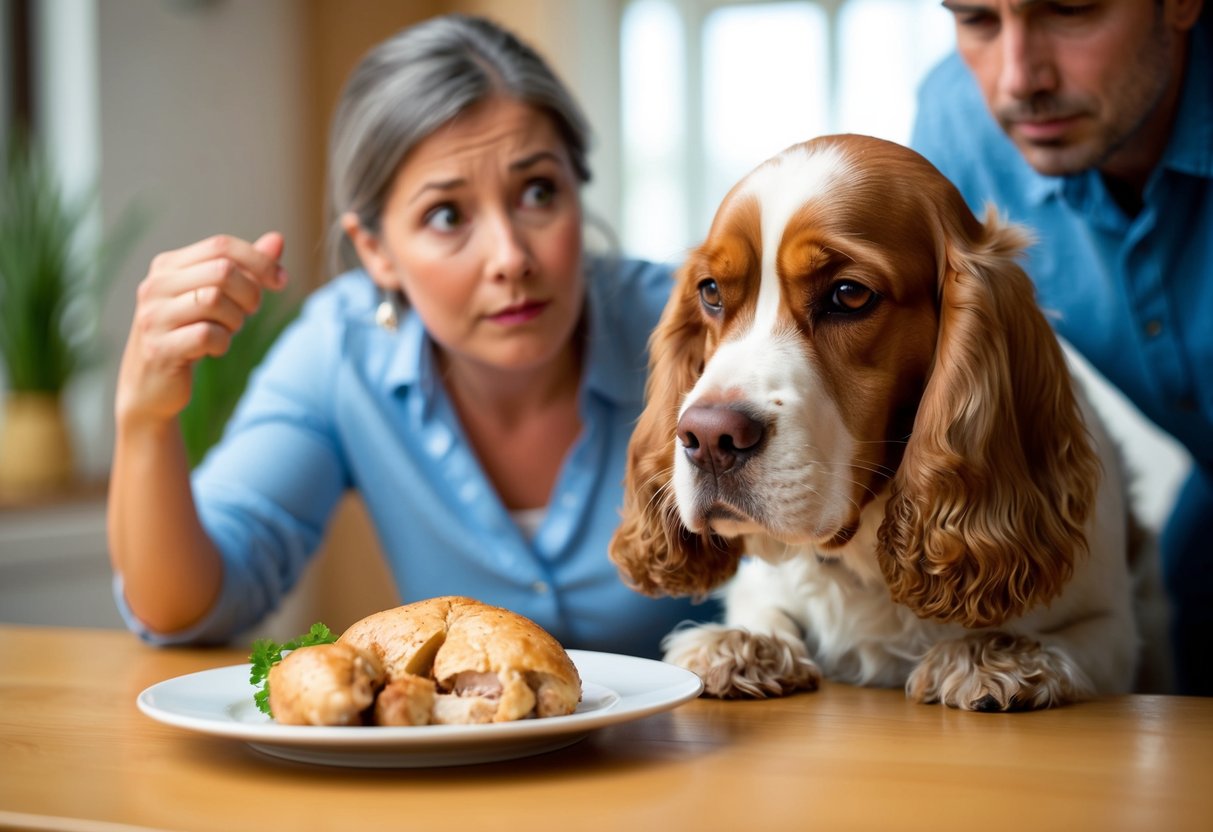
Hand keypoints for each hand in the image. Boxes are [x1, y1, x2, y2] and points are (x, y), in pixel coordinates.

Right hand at [116, 232, 288, 426]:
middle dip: (250, 293)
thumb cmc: (191, 334)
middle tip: (250, 312)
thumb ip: (246, 269)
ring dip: (235, 320)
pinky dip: (222, 343)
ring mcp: (154, 316)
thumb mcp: (219, 298)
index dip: (259, 260)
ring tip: (227, 331)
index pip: (221, 245)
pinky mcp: (159, 347)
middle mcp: (155, 285)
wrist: (151, 386)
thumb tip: (278, 239)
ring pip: (215, 300)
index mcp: (168, 265)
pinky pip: (208, 334)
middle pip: (222, 270)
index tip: (282, 281)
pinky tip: (214, 349)